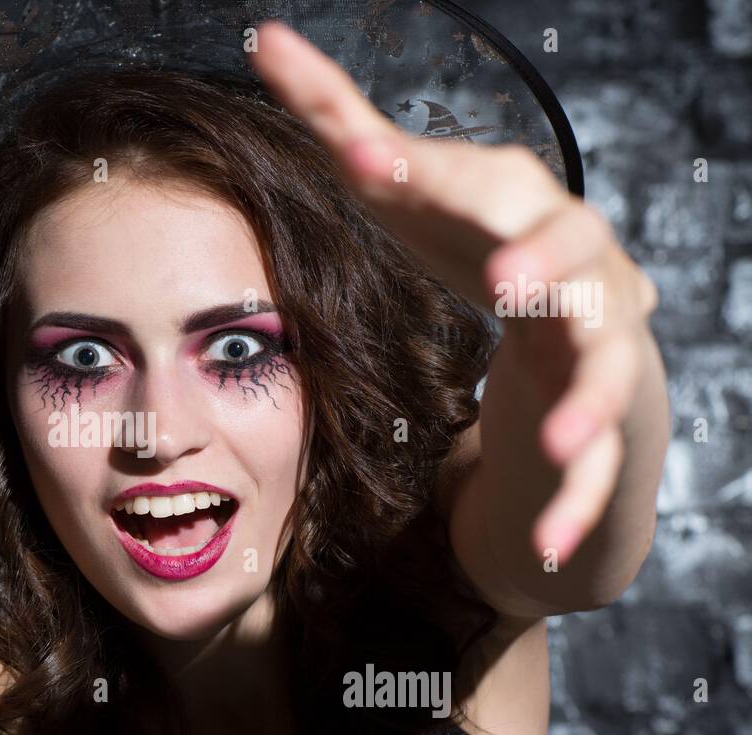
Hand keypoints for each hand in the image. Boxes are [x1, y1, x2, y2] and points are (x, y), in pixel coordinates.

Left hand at [248, 21, 658, 559]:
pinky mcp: (599, 428)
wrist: (561, 343)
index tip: (359, 160)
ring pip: (606, 369)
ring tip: (557, 436)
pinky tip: (541, 546)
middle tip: (505, 279)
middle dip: (545, 263)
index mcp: (517, 206)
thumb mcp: (409, 193)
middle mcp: (575, 267)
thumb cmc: (474, 249)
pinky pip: (597, 469)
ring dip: (585, 401)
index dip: (428, 173)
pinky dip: (574, 505)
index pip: (477, 182)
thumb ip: (339, 119)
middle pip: (574, 255)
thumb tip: (266, 39)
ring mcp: (597, 348)